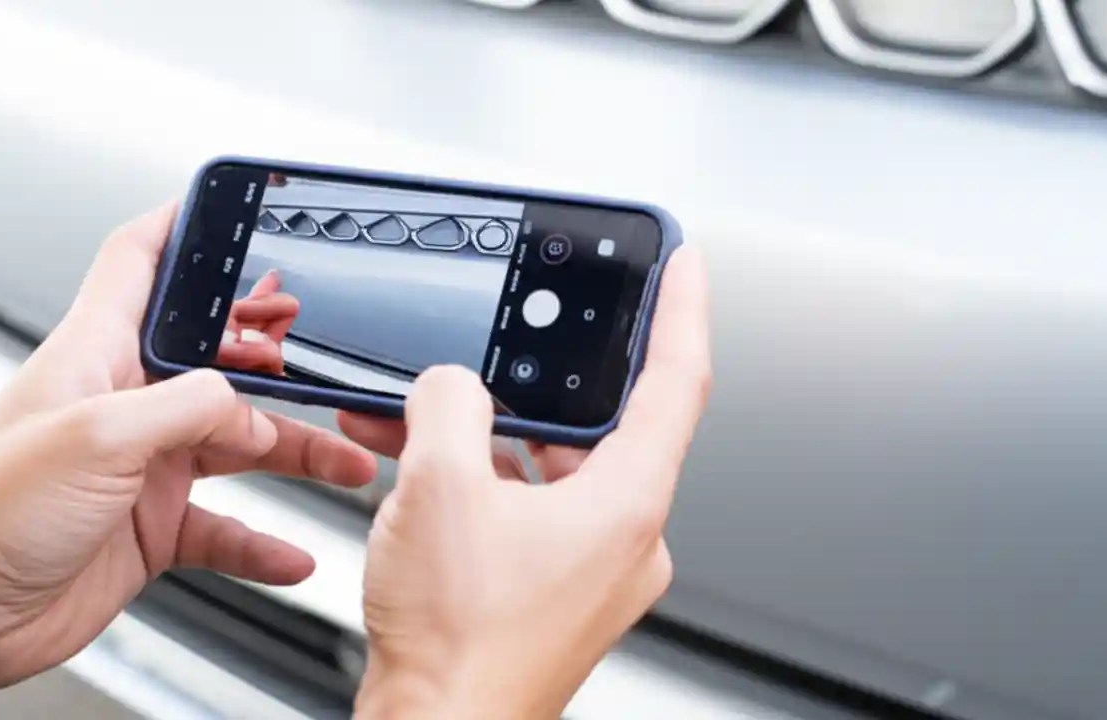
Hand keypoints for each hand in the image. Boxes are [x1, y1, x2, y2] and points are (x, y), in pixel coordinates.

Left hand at [0, 204, 376, 698]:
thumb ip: (190, 406)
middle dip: (274, 358)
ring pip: (240, 446)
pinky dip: (264, 542)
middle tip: (324, 360)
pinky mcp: (151, 526)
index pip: (139, 263)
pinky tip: (292, 553)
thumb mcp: (99, 436)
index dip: (182, 226)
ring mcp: (142, 468)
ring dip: (298, 455)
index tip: (231, 206)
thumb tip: (251, 408)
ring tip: (347, 465)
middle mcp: (126, 405)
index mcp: (97, 355)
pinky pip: (226, 527)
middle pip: (217, 362)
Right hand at [340, 248, 710, 718]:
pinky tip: (421, 467)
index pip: (677, 382)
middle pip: (602, 425)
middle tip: (517, 336)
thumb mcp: (439, 489)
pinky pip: (527, 509)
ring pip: (552, 469)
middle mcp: (624, 537)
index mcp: (627, 504)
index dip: (682, 310)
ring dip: (490, 435)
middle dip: (542, 379)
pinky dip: (482, 481)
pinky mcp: (551, 589)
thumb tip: (451, 384)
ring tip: (426, 413)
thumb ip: (450, 405)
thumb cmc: (458, 646)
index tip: (685, 263)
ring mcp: (589, 568)